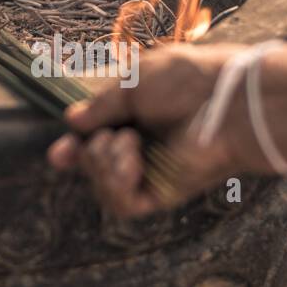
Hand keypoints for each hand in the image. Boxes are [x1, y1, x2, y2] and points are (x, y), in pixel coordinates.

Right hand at [46, 43, 256, 216]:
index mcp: (138, 119)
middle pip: (93, 167)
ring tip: (128, 142)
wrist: (227, 101)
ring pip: (104, 188)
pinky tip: (131, 163)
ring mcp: (153, 174)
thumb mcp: (134, 82)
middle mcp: (144, 150)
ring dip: (103, 163)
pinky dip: (116, 183)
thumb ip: (103, 104)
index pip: (96, 143)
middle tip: (112, 135)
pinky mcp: (163, 194)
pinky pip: (123, 205)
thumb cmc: (189, 81)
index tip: (59, 154)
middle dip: (89, 152)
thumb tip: (72, 121)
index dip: (73, 152)